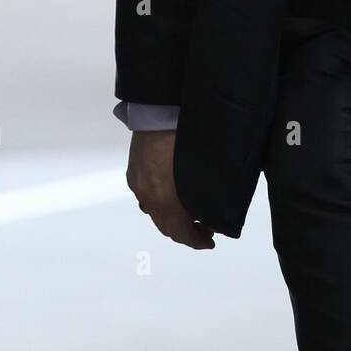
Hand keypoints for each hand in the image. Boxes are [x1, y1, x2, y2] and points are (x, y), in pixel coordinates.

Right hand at [126, 130, 214, 248]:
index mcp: (165, 200)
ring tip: (191, 210)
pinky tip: (173, 192)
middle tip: (206, 227)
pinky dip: (160, 201)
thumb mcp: (206, 171)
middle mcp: (148, 196)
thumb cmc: (187, 136)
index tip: (210, 242)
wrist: (162, 109)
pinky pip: (146, 194)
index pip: (180, 233)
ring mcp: (138, 183)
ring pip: (154, 211)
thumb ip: (209, 197)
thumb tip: (215, 212)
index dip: (196, 241)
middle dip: (186, 230)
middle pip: (166, 226)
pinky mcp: (134, 171)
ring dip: (172, 216)